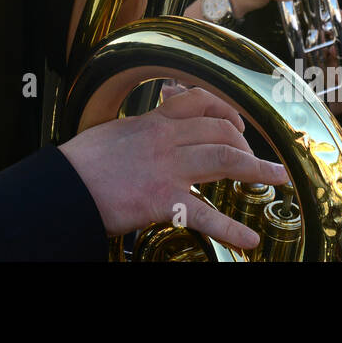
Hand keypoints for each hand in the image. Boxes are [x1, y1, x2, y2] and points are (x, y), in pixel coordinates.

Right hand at [59, 86, 288, 248]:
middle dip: (246, 144)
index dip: (225, 110)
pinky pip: (206, 215)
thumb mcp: (113, 133)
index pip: (198, 101)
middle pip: (220, 131)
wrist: (63, 186)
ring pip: (225, 161)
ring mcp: (167, 170)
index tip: (237, 122)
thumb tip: (150, 129)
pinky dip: (231, 230)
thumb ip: (139, 130)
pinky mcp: (163, 202)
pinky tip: (248, 240)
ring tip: (278, 178)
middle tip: (256, 160)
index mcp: (151, 122)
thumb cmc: (80, 163)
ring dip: (257, 170)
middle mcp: (165, 140)